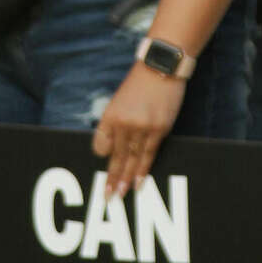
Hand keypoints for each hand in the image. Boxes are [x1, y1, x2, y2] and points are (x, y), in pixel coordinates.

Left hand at [91, 62, 185, 197]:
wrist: (161, 67)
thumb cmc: (141, 83)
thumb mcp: (120, 100)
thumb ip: (117, 121)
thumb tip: (115, 145)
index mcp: (110, 114)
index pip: (99, 143)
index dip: (102, 155)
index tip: (104, 165)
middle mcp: (122, 122)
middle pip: (115, 156)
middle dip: (111, 177)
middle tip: (106, 195)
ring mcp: (141, 127)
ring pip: (131, 159)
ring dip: (125, 178)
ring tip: (120, 194)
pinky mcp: (158, 129)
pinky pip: (148, 154)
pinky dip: (142, 170)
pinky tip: (138, 182)